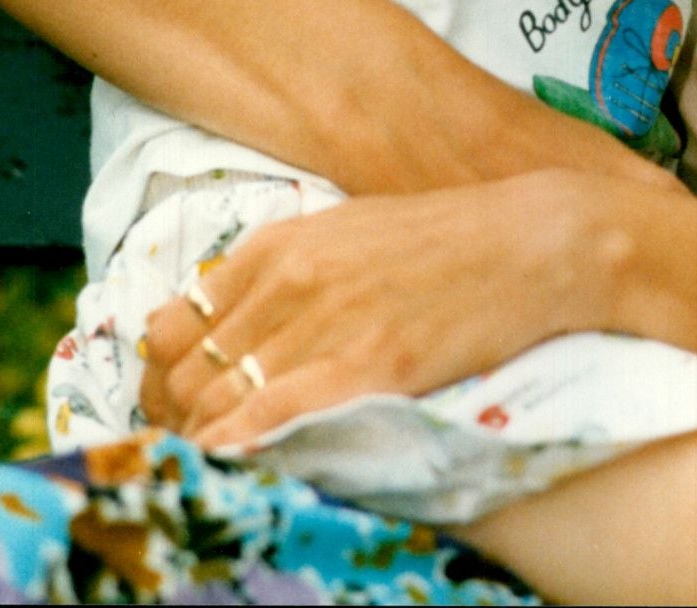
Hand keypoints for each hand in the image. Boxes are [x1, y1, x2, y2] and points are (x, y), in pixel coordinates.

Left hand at [140, 171, 621, 452]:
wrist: (532, 242)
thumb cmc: (444, 238)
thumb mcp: (345, 230)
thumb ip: (281, 270)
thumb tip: (219, 316)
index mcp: (278, 244)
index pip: (175, 324)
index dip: (164, 375)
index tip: (179, 403)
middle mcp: (288, 280)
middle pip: (186, 371)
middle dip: (175, 416)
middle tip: (193, 445)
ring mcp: (325, 324)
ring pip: (218, 403)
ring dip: (204, 441)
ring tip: (217, 465)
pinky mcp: (367, 369)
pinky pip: (269, 422)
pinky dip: (239, 449)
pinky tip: (235, 467)